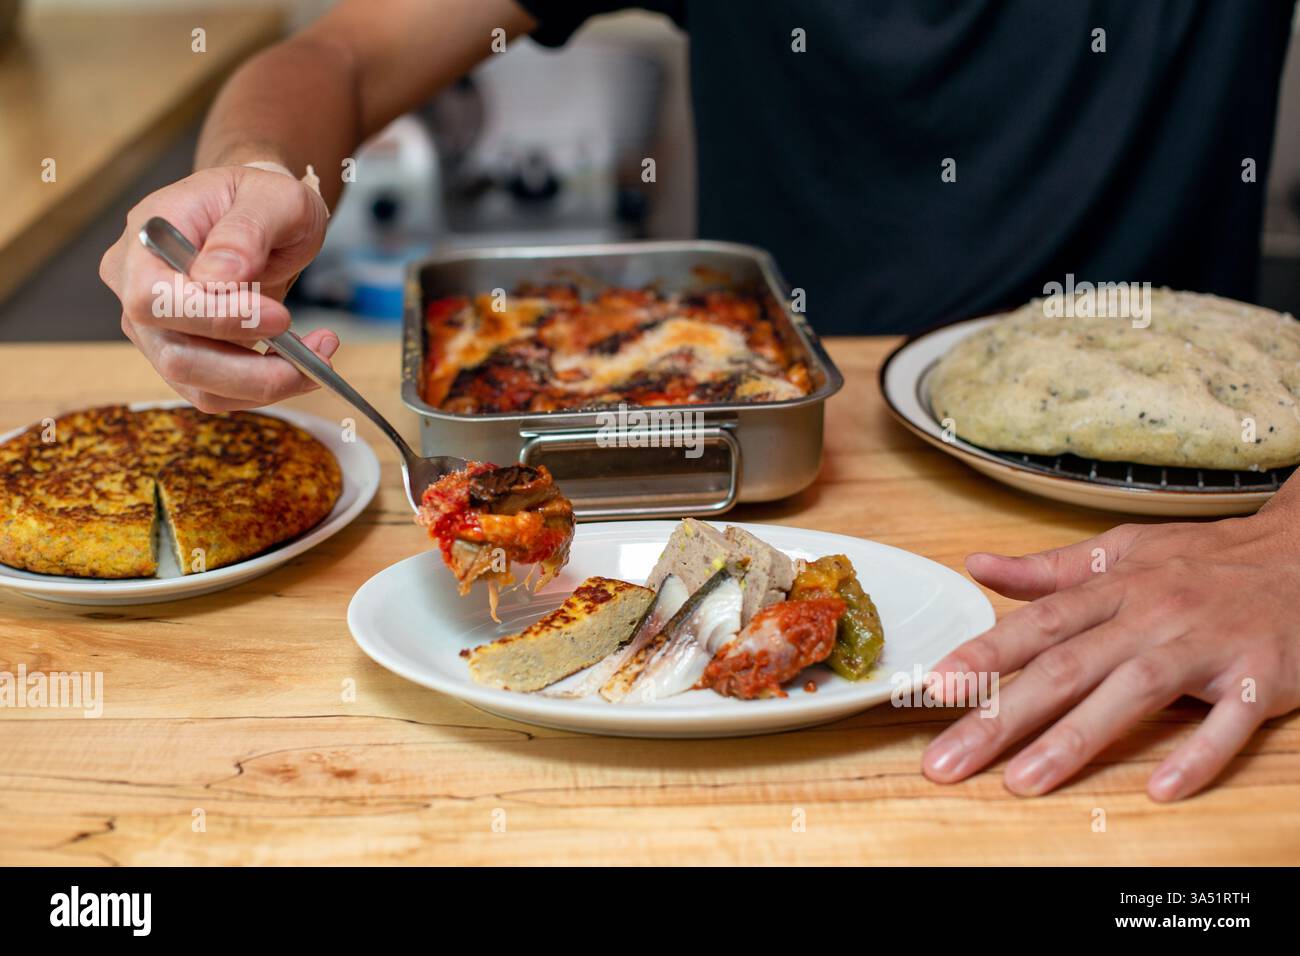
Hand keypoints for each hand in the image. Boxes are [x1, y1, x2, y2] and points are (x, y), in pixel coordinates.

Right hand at [99, 165, 335, 411]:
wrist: (260, 215)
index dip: (215, 317)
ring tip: (319, 355)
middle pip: (175, 357)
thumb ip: (246, 231)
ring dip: (266, 383)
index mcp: (144, 242)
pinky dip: (265, 387)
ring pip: (200, 386)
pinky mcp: (186, 356)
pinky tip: (303, 362)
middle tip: (314, 352)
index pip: (154, 299)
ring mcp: (157, 331)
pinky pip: (218, 392)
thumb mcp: (271, 197)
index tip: (279, 316)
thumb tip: (219, 277)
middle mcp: (136, 291)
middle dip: (250, 367)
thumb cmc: (260, 199)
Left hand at [922, 480, 1299, 800]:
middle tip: (948, 759)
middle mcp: (1152, 614)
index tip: (935, 687)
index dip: (984, 655)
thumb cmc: (1205, 561)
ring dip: (1074, 739)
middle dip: (1001, 716)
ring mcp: (1205, 644)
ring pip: (1131, 692)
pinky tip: (1160, 789)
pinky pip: (1227, 720)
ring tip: (1022, 781)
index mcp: (1115, 588)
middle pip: (1066, 667)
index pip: (1038, 624)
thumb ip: (1049, 571)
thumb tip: (977, 566)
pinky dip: (1197, 754)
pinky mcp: (1259, 676)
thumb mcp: (1123, 553)